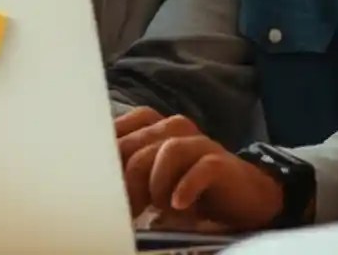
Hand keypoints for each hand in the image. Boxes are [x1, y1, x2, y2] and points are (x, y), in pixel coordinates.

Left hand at [115, 108, 282, 230]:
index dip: (106, 159)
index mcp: (153, 128)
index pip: (118, 129)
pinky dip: (186, 188)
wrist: (241, 196)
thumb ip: (128, 173)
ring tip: (161, 209)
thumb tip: (96, 186)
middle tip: (130, 210)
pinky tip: (180, 206)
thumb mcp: (152, 181)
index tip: (101, 188)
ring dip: (158, 187)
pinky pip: (199, 169)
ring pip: (167, 152)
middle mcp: (174, 128)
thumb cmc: (188, 188)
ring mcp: (199, 143)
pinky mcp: (220, 161)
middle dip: (129, 182)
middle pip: (138, 146)